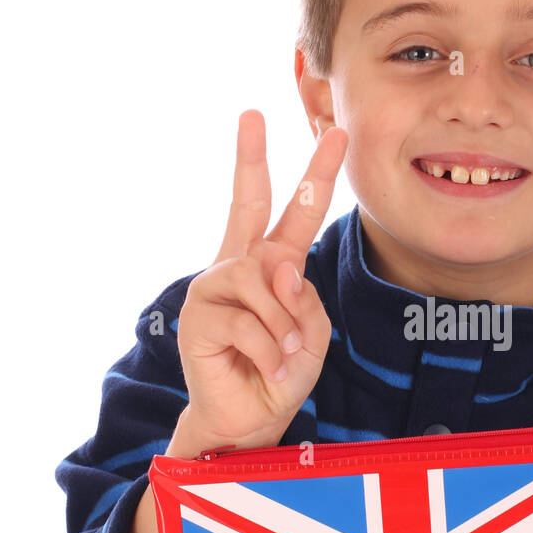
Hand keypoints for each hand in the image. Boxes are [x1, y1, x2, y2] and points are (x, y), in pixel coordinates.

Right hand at [175, 109, 347, 450]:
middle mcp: (240, 266)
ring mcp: (214, 286)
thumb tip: (278, 268)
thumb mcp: (311, 333)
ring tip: (284, 353)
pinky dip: (266, 346)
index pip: (293, 211)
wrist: (250, 419)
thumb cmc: (281, 372)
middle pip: (246, 200)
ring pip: (260, 280)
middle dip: (251, 155)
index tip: (334, 131)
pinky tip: (267, 365)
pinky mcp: (198, 315)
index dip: (314, 173)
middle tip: (252, 113)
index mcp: (272, 264)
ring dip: (282, 321)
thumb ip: (303, 297)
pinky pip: (245, 319)